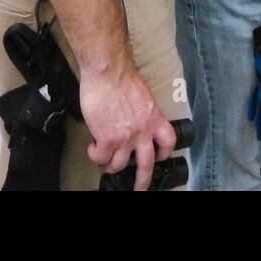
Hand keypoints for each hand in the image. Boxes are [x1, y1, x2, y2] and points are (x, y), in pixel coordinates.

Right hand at [80, 67, 176, 189]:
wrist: (108, 72)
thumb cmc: (122, 78)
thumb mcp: (142, 96)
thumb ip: (142, 113)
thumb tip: (134, 122)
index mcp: (154, 118)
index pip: (168, 141)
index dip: (164, 152)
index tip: (159, 156)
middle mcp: (143, 131)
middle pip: (147, 164)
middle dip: (142, 181)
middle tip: (138, 189)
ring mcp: (125, 137)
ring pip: (118, 165)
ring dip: (109, 166)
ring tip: (103, 160)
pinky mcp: (107, 138)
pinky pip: (100, 158)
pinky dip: (95, 156)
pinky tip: (92, 149)